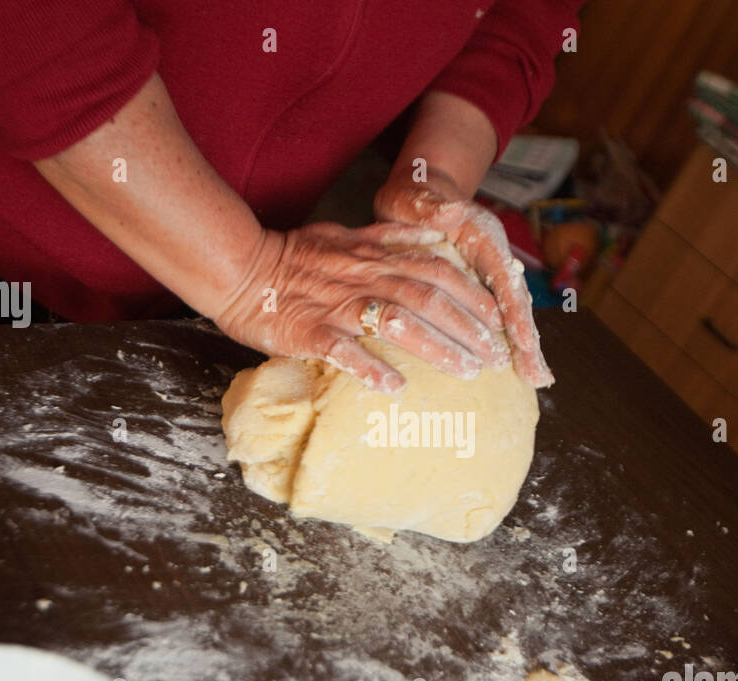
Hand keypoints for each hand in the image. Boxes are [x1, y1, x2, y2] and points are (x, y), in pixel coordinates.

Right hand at [213, 222, 510, 393]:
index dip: (472, 295)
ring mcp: (336, 305)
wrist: (239, 266)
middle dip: (468, 328)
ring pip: (398, 322)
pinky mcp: (308, 331)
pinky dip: (370, 369)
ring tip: (466, 372)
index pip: (436, 271)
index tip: (498, 319)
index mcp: (374, 256)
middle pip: (429, 299)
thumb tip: (430, 236)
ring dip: (437, 348)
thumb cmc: (292, 255)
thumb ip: (388, 237)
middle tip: (495, 357)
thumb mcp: (345, 233)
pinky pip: (343, 351)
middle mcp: (363, 277)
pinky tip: (396, 389)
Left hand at [374, 179, 553, 387]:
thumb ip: (429, 207)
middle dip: (527, 340)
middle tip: (538, 376)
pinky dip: (506, 343)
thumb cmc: (413, 201)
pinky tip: (513, 370)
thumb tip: (450, 209)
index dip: (513, 311)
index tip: (522, 341)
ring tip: (535, 378)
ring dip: (521, 347)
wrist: (419, 200)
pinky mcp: (478, 290)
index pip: (504, 278)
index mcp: (484, 237)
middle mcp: (494, 258)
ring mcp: (489, 276)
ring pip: (510, 315)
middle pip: (515, 303)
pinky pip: (495, 320)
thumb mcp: (414, 199)